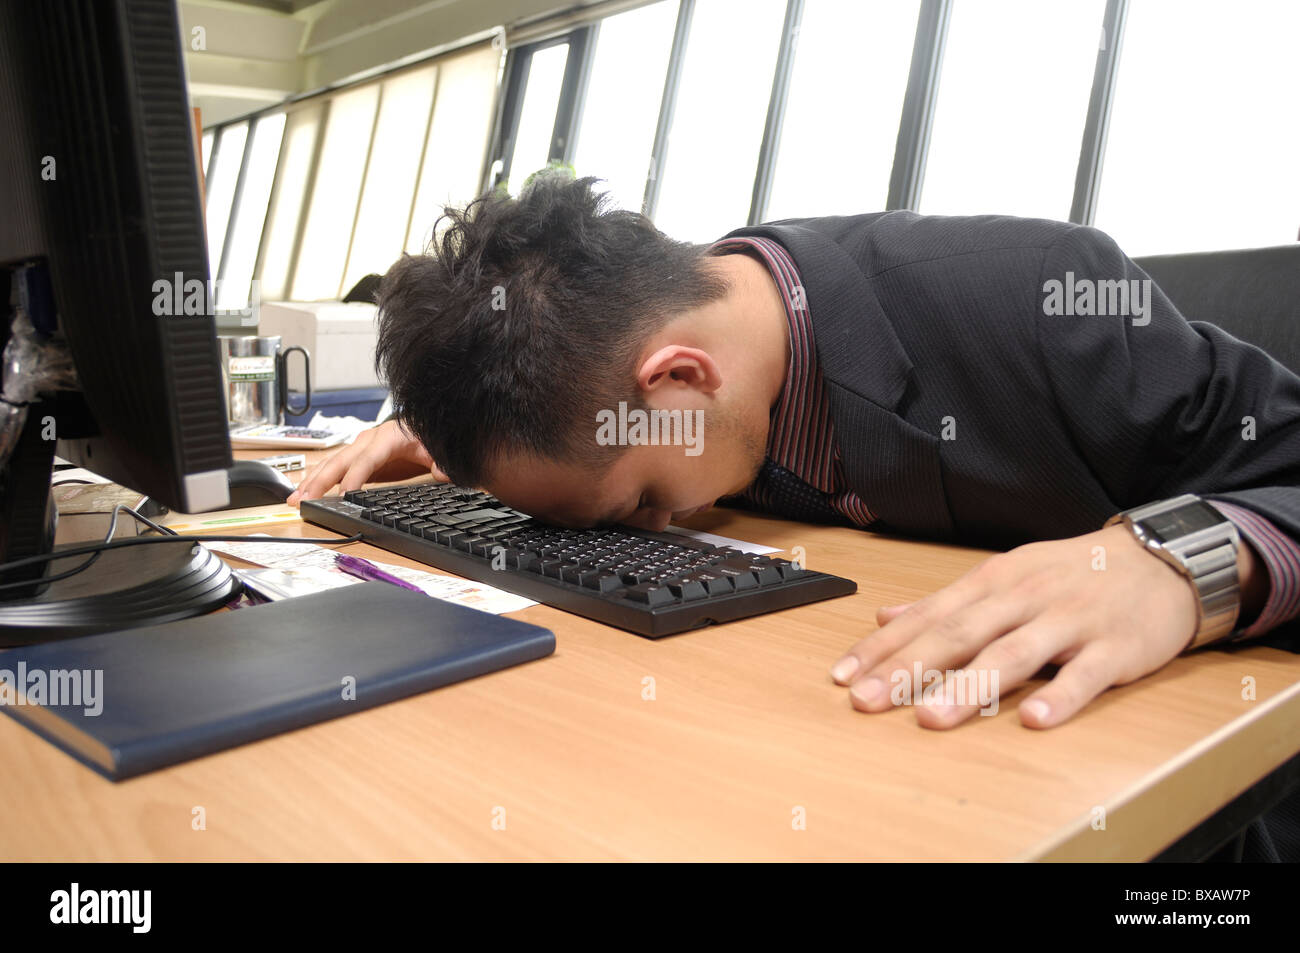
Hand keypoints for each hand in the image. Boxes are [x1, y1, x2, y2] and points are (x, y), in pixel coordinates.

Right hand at [287, 419, 446, 503]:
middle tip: (305, 498)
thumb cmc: (426, 435)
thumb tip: (442, 473)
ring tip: (295, 498)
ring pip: (332, 464)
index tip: (344, 494)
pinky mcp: (356, 456)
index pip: (367, 459)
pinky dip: (318, 479)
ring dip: (312, 481)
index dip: (355, 477)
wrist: (422, 425)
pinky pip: (334, 467)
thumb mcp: (437, 447)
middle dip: (321, 480)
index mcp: (388, 436)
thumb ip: (440, 462)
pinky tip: (305, 491)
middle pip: (341, 461)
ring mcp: (360, 447)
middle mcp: (368, 439)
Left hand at [829, 524, 1253, 728]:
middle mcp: (1024, 598)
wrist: (1160, 562)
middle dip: (908, 668)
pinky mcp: (1114, 648)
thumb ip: (944, 602)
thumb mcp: (1004, 576)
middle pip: (959, 634)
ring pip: (1014, 654)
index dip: (883, 648)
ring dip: (970, 686)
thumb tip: (885, 617)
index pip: (927, 617)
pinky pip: (1085, 675)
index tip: (843, 676)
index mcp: (992, 582)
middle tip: (867, 699)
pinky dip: (1061, 697)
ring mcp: (1070, 622)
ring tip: (931, 717)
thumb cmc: (1071, 575)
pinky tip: (1035, 722)